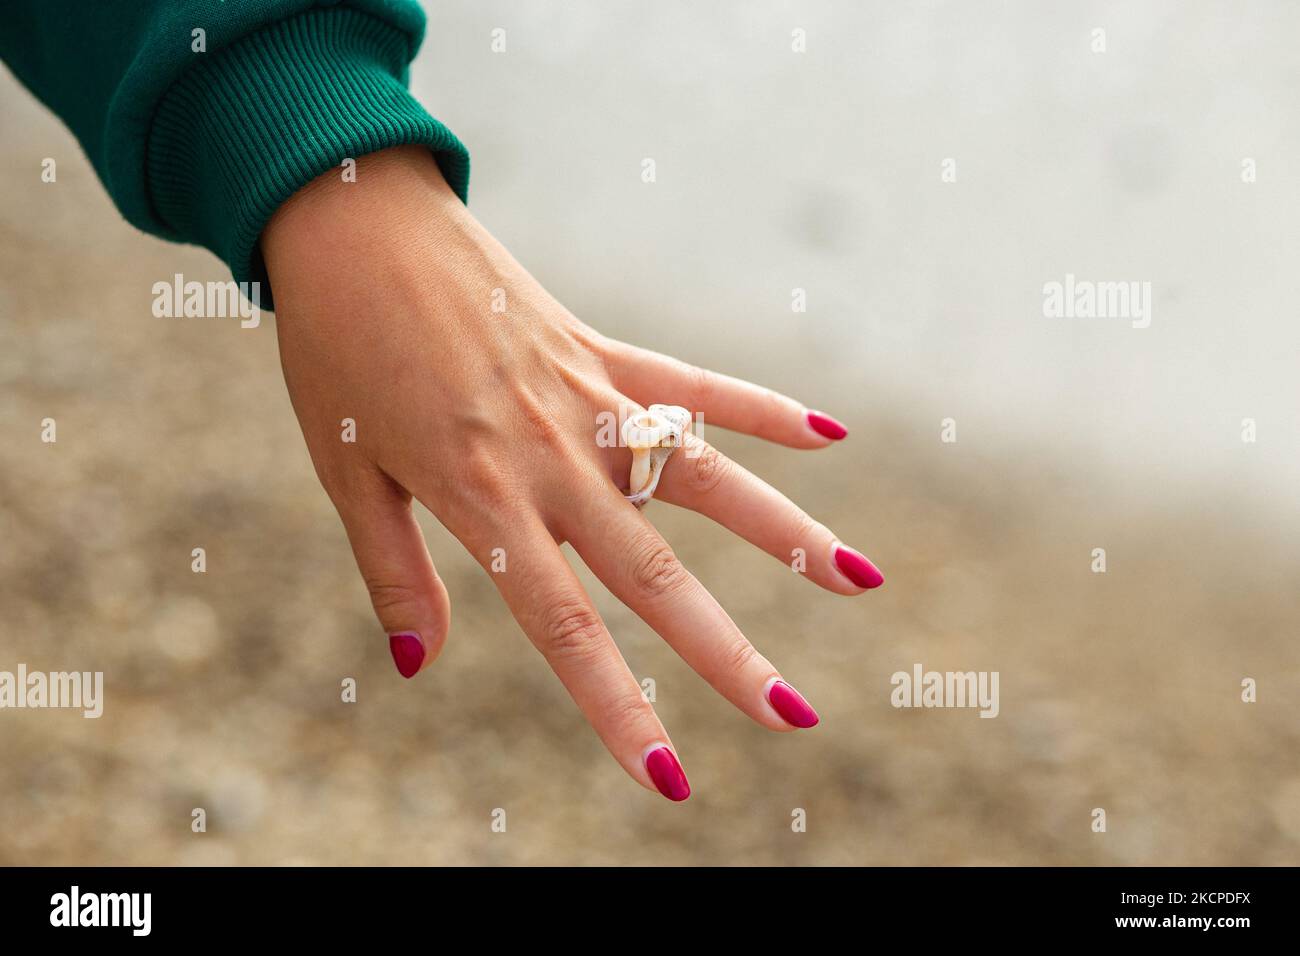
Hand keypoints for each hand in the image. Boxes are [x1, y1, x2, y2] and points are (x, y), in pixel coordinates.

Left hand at [262, 146, 883, 800]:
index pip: (567, 628)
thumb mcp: (346, 473)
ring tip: (860, 582)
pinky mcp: (603, 349)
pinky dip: (762, 407)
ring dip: (786, 535)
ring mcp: (589, 398)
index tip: (672, 778)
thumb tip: (418, 666)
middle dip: (729, 656)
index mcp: (484, 499)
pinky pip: (695, 384)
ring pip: (706, 479)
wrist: (355, 224)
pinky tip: (830, 436)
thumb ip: (393, 572)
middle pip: (657, 575)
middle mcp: (552, 457)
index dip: (620, 709)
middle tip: (798, 718)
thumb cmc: (338, 357)